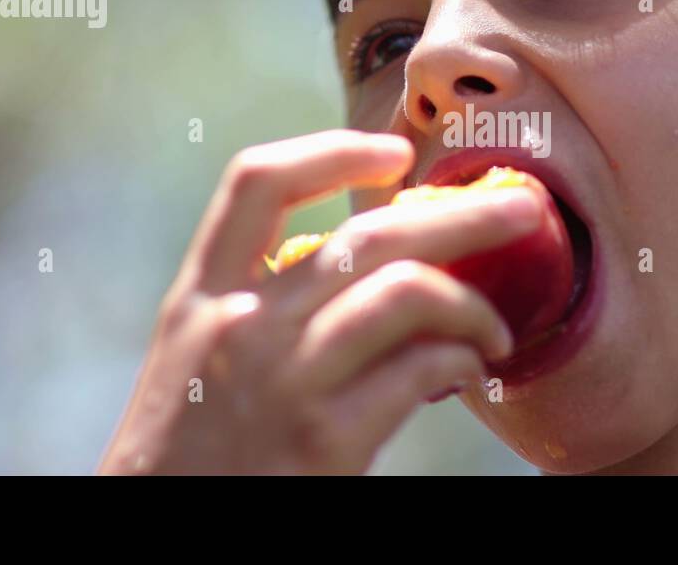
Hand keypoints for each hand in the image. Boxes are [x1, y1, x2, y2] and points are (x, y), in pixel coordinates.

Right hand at [98, 130, 540, 473]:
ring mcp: (285, 380)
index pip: (259, 181)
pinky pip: (422, 369)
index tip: (395, 152)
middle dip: (464, 213)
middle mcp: (240, 324)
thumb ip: (254, 306)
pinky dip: (463, 361)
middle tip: (524, 207)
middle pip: (369, 234)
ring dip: (474, 305)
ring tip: (495, 328)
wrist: (152, 538)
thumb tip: (365, 264)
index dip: (335, 151)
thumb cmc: (187, 454)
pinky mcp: (325, 439)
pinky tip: (471, 372)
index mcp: (200, 297)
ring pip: (407, 292)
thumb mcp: (194, 360)